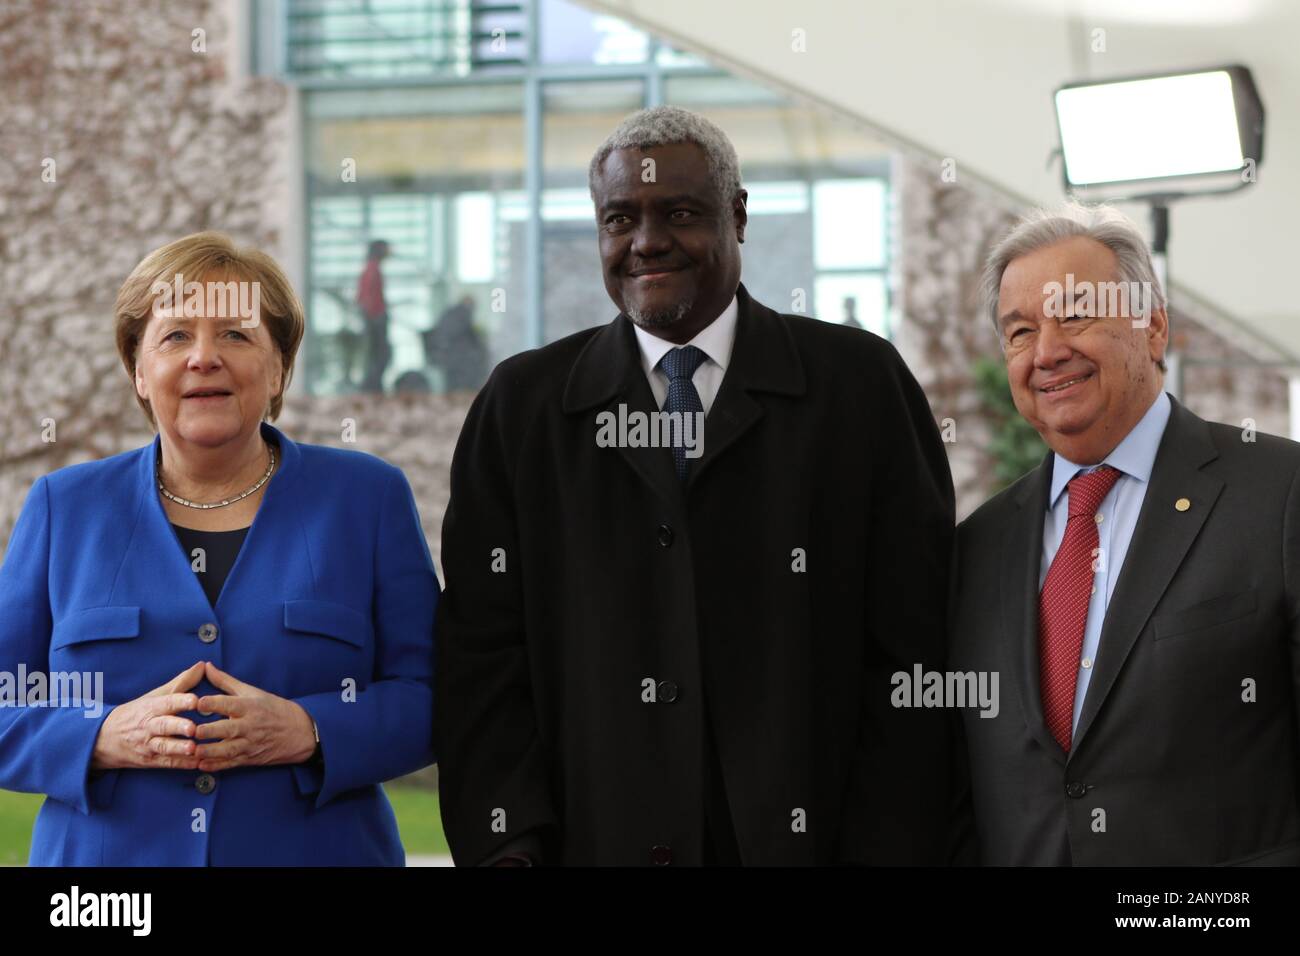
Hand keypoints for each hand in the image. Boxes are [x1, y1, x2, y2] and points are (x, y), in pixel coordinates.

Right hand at [90, 661, 203, 770]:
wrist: (102, 739)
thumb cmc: (135, 713)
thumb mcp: (154, 696)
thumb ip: (181, 682)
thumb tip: (202, 666)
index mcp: (151, 707)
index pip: (166, 702)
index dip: (180, 701)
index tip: (195, 700)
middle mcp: (149, 726)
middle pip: (163, 726)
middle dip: (178, 727)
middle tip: (193, 728)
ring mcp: (148, 745)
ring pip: (163, 747)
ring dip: (179, 749)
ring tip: (194, 749)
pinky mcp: (149, 761)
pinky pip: (166, 763)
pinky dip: (181, 764)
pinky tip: (196, 764)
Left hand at [192, 662, 317, 771]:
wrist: (298, 731)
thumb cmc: (272, 708)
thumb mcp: (252, 692)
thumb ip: (225, 681)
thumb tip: (206, 666)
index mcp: (250, 706)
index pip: (230, 704)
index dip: (213, 703)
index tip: (197, 702)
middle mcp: (250, 725)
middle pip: (228, 728)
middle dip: (210, 730)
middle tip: (192, 731)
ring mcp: (250, 743)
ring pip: (228, 749)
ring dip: (210, 751)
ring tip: (193, 751)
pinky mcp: (250, 758)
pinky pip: (231, 763)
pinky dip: (217, 766)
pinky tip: (202, 766)